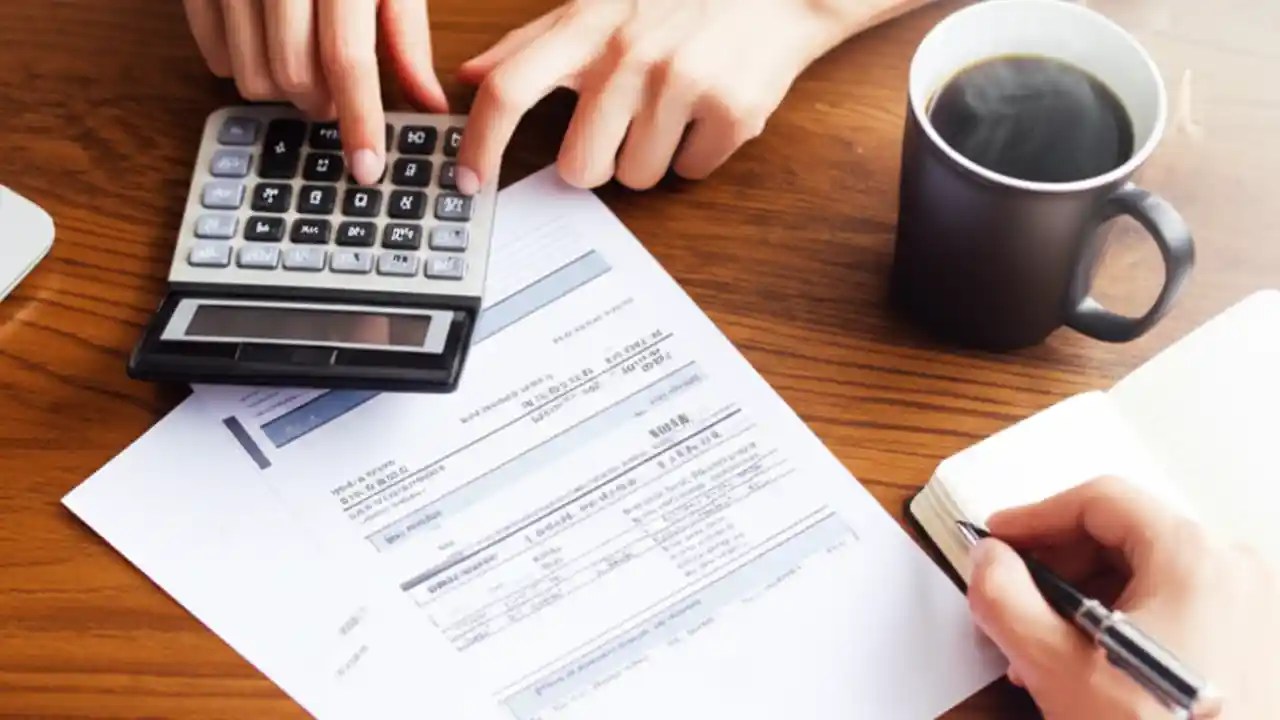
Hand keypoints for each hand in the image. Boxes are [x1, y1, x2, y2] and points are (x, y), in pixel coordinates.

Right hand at [182, 0, 448, 183]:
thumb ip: (406, 38)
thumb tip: (428, 104)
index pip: (348, 60)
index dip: (360, 120)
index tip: (367, 167)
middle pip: (295, 75)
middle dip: (322, 105)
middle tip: (338, 100)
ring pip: (251, 75)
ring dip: (283, 91)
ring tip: (305, 71)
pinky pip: (214, 53)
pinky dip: (242, 68)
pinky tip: (265, 49)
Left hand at [452, 0, 852, 194]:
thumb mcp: (600, 1)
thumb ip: (533, 41)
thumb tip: (470, 76)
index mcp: (588, 27)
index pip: (509, 91)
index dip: (480, 145)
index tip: (468, 182)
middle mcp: (628, 54)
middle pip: (579, 167)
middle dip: (599, 162)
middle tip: (625, 127)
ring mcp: (680, 83)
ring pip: (636, 178)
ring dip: (653, 155)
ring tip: (675, 106)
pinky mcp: (730, 111)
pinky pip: (690, 172)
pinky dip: (698, 152)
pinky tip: (709, 108)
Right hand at [967, 477, 1279, 718]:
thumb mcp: (1056, 667)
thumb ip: (1005, 598)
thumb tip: (987, 559)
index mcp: (1194, 558)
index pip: (1099, 500)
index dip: (1035, 516)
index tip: (997, 541)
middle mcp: (1233, 570)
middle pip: (1123, 533)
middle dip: (1056, 564)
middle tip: (1013, 593)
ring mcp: (1251, 607)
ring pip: (1146, 571)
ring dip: (1084, 595)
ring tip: (1043, 643)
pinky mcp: (1253, 642)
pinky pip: (1176, 604)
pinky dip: (1123, 618)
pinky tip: (1087, 661)